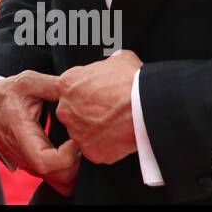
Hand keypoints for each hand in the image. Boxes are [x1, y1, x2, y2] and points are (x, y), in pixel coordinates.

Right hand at [0, 73, 80, 195]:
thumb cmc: (6, 94)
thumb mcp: (28, 82)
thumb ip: (53, 86)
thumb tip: (78, 89)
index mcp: (21, 134)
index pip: (44, 161)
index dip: (66, 155)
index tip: (76, 138)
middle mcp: (23, 156)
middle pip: (58, 177)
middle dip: (77, 162)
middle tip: (83, 141)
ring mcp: (28, 165)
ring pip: (60, 182)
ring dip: (74, 167)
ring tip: (78, 145)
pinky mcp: (32, 167)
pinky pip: (55, 179)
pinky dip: (68, 169)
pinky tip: (72, 150)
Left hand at [55, 49, 141, 164]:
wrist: (147, 104)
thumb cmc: (132, 81)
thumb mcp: (116, 59)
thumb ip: (105, 65)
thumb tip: (111, 66)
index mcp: (66, 85)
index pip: (64, 92)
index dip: (79, 95)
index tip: (90, 97)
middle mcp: (66, 110)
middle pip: (71, 114)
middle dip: (86, 114)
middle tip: (107, 111)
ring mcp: (77, 133)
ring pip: (83, 134)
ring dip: (96, 131)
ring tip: (116, 124)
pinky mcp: (91, 152)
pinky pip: (97, 150)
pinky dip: (107, 147)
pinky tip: (120, 137)